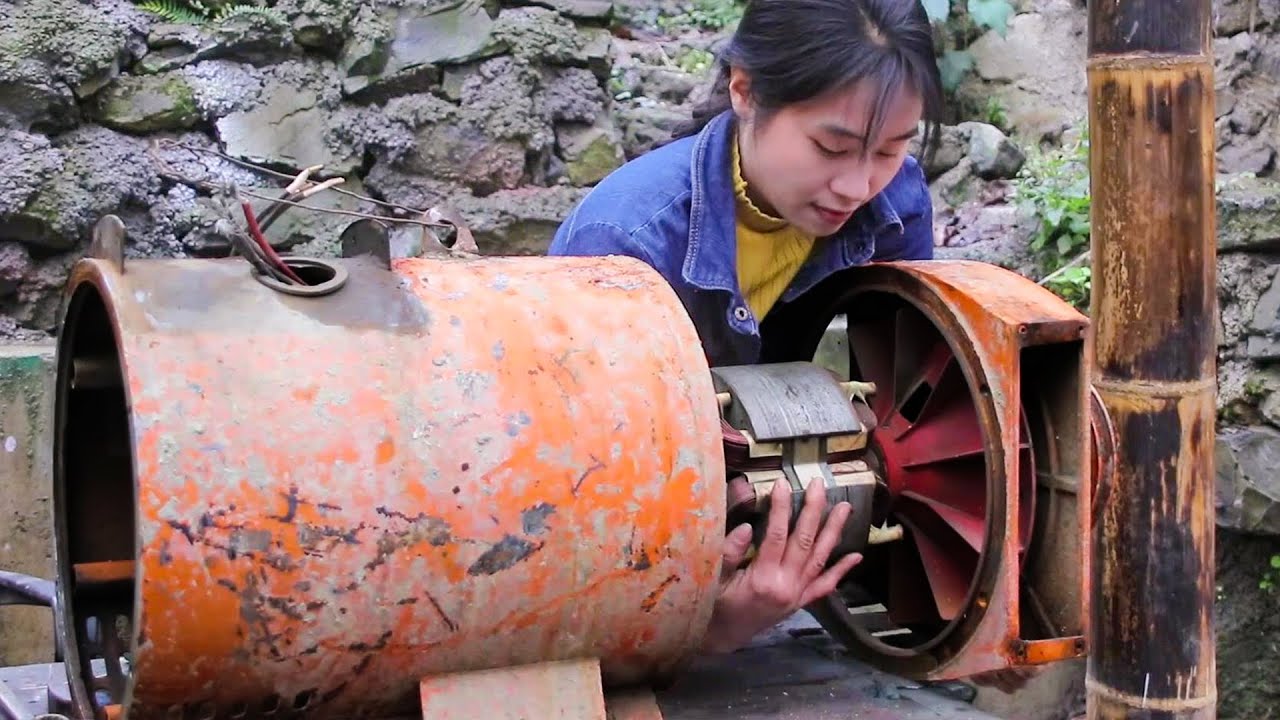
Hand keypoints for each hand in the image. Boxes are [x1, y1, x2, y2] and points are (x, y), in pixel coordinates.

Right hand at [699, 474, 862, 653]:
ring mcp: (797, 595)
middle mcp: (786, 586)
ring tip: (845, 508)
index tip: (782, 484)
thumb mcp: (713, 579)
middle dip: (814, 510)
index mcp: (763, 579)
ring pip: (820, 558)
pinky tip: (855, 555)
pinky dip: (841, 571)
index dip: (781, 508)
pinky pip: (824, 585)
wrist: (722, 638)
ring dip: (833, 531)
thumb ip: (729, 554)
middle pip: (805, 541)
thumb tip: (747, 526)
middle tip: (819, 484)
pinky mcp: (800, 602)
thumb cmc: (714, 606)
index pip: (777, 535)